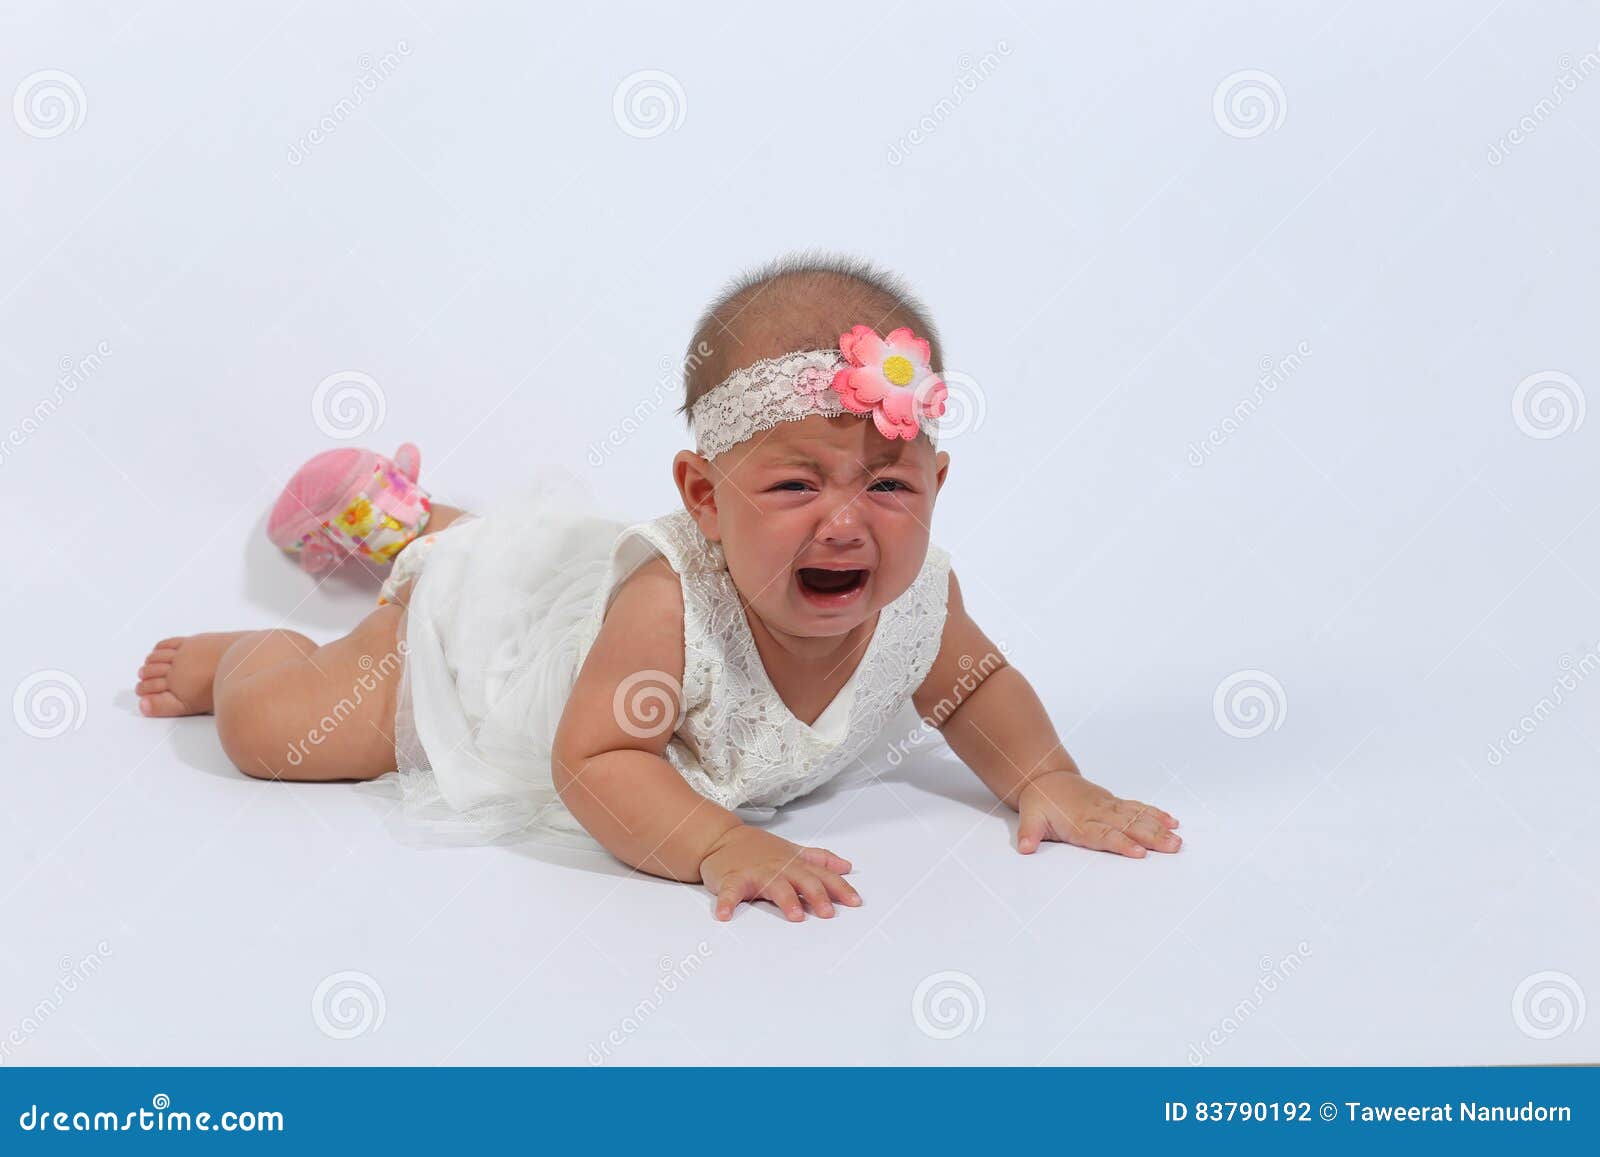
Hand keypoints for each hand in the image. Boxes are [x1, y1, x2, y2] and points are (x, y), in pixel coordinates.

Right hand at [698, 825, 860, 921]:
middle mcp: (779, 868)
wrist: (721, 838)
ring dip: (785, 900)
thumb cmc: (758, 849)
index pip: (822, 875)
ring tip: (795, 915)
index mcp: (794, 864)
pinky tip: (725, 915)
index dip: (840, 888)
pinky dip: (727, 903)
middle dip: (817, 896)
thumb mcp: (793, 851)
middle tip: (828, 913)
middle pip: (802, 881)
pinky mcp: (732, 879)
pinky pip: (730, 892)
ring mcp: (756, 873)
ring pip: (774, 886)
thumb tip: (847, 866)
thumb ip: (819, 859)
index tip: (855, 902)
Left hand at [1016, 771, 1180, 857]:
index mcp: (1080, 821)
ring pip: (1137, 817)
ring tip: (1177, 841)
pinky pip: (1137, 808)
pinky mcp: (1114, 803)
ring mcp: (1109, 807)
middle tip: (1172, 847)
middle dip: (1151, 838)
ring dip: (1159, 829)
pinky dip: (1155, 814)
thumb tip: (1025, 846)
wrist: (1045, 777)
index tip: (1139, 853)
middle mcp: (1098, 813)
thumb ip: (1029, 833)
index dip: (1121, 843)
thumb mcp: (1029, 816)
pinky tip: (1172, 822)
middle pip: (1128, 827)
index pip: (1104, 835)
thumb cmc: (1040, 800)